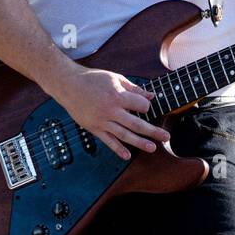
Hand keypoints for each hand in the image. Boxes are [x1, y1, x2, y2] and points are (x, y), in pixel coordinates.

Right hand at [48, 67, 169, 160]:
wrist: (68, 84)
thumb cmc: (93, 79)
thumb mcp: (115, 78)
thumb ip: (134, 88)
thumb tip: (151, 95)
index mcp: (117, 96)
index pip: (140, 105)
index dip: (146, 106)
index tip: (145, 105)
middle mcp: (110, 110)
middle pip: (136, 124)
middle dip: (153, 131)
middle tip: (166, 137)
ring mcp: (102, 121)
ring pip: (124, 135)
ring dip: (139, 143)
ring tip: (152, 148)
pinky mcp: (94, 128)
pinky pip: (107, 141)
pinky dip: (117, 149)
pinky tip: (127, 156)